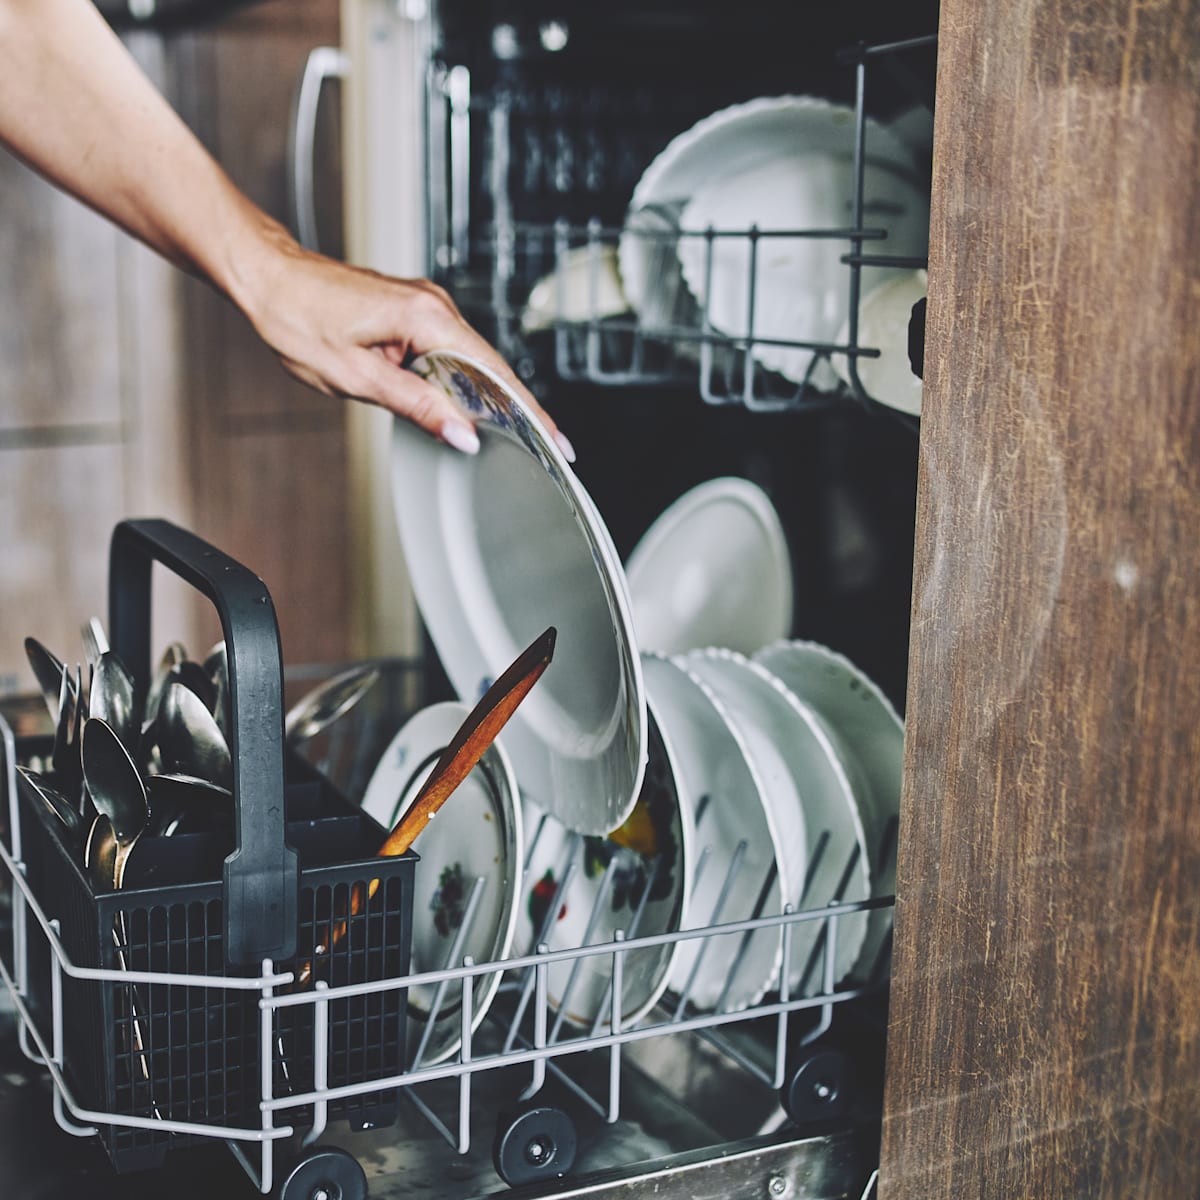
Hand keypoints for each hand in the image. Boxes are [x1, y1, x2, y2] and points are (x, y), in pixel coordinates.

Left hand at [239, 230, 574, 458]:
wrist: (267, 278)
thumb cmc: (298, 318)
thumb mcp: (357, 377)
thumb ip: (416, 406)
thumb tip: (460, 432)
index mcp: (425, 317)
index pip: (493, 372)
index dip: (528, 410)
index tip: (555, 440)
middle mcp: (433, 305)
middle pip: (492, 366)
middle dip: (520, 409)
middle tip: (549, 448)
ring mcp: (426, 306)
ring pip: (473, 360)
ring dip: (491, 398)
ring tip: (518, 435)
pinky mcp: (414, 312)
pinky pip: (453, 351)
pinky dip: (466, 382)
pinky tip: (471, 407)